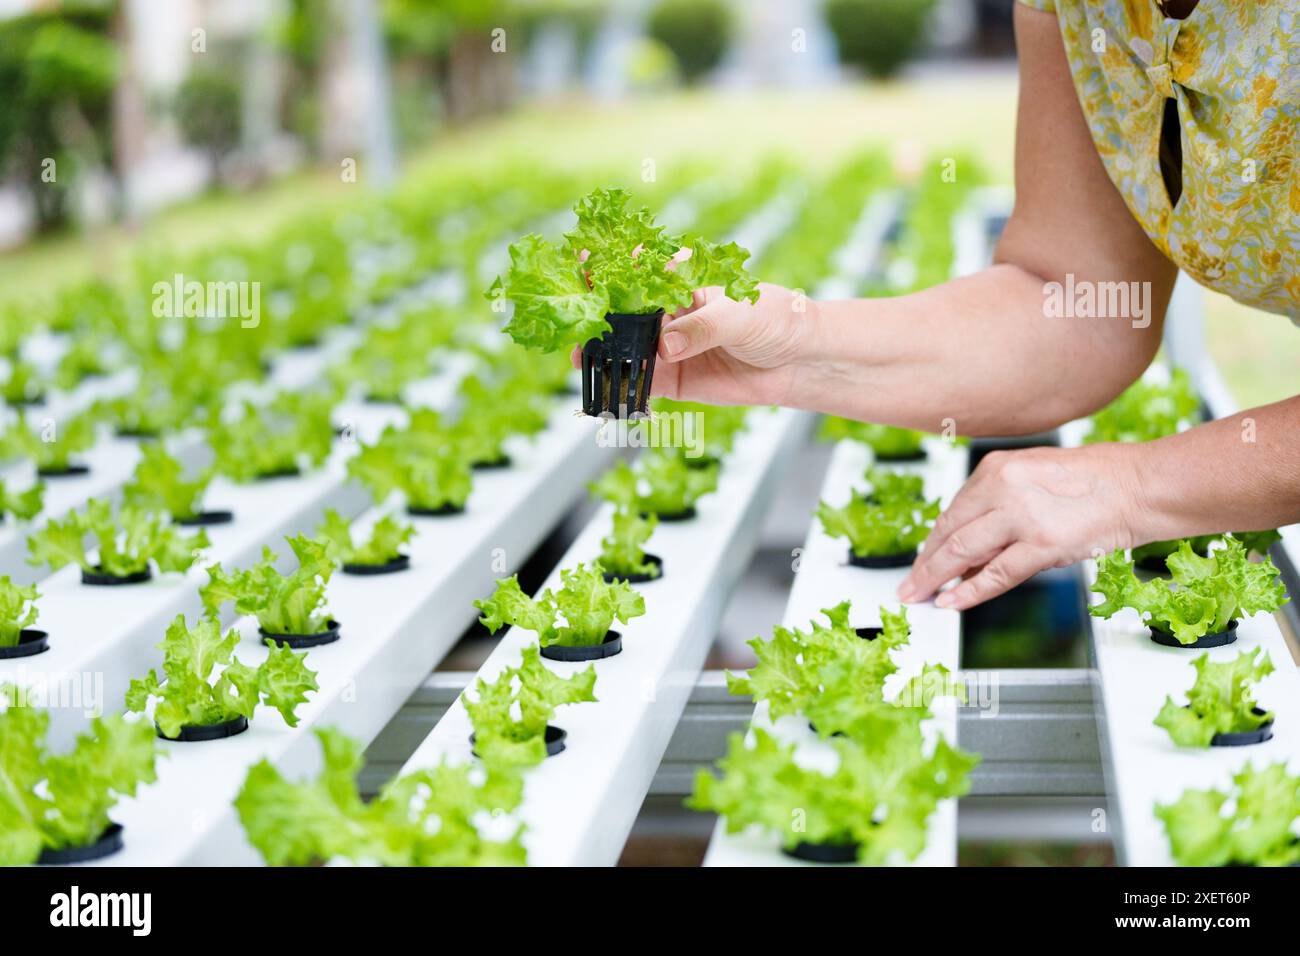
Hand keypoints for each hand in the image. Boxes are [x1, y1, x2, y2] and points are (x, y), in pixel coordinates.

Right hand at [570, 283, 815, 405]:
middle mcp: (670, 315)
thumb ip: (702, 329)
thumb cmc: (775, 320)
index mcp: (684, 284)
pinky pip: (643, 384)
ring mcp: (670, 348)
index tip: (586, 267)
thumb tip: (665, 346)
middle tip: (575, 323)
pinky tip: (605, 388)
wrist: (799, 361)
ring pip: (628, 351)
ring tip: (580, 359)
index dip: (612, 270)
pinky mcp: (675, 380)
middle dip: (599, 318)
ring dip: (603, 355)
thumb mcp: (740, 317)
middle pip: (626, 315)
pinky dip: (623, 388)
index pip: (642, 273)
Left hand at [898, 444, 1145, 610]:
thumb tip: (968, 550)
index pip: (953, 510)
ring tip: (918, 596)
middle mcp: (1002, 488)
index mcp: (997, 467)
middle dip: (925, 563)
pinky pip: (995, 575)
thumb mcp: (1034, 479)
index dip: (933, 541)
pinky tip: (950, 602)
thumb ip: (999, 507)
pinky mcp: (1041, 544)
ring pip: (961, 552)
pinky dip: (968, 592)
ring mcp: (1021, 516)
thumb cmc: (1097, 481)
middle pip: (949, 531)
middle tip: (908, 584)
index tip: (923, 559)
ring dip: (934, 578)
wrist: (1140, 485)